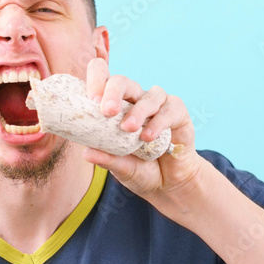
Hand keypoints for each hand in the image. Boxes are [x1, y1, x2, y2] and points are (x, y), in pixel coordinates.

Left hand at [81, 58, 205, 215]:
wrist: (169, 184)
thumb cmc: (140, 169)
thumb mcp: (119, 167)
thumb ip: (106, 158)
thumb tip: (85, 153)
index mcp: (115, 105)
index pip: (102, 78)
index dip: (95, 80)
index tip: (90, 99)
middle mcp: (135, 99)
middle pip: (122, 82)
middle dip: (112, 93)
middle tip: (106, 111)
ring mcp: (157, 104)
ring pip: (147, 96)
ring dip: (137, 112)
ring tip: (128, 129)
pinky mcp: (177, 113)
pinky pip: (169, 110)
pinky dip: (158, 123)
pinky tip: (148, 137)